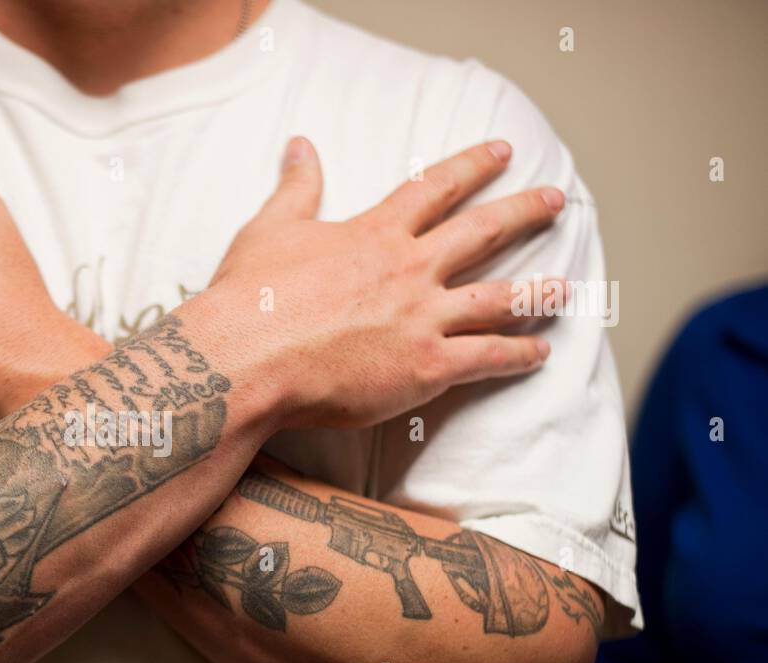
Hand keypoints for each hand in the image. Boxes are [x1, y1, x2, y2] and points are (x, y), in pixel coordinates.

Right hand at [197, 137, 565, 430]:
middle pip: (482, 232)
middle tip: (555, 201)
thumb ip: (296, 188)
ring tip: (564, 290)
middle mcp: (409, 270)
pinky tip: (539, 355)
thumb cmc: (249, 297)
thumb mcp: (269, 229)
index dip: (473, 166)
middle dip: (524, 212)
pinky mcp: (426, 367)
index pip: (436, 188)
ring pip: (499, 299)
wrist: (246, 358)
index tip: (502, 151)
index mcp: (375, 234)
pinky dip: (518, 356)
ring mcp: (422, 319)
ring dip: (537, 292)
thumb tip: (299, 146)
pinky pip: (487, 358)